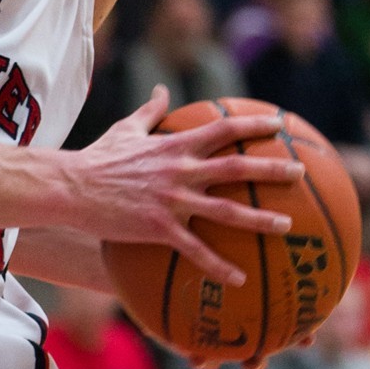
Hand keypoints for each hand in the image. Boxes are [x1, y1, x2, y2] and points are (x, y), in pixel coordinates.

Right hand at [69, 86, 304, 286]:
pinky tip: (239, 278)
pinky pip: (196, 250)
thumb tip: (162, 90)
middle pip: (237, 168)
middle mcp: (181, 171)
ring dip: (260, 220)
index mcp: (175, 147)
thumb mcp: (126, 129)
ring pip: (227, 211)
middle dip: (272, 169)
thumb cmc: (97, 159)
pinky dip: (219, 265)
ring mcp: (172, 201)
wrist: (69, 187)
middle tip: (299, 171)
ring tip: (286, 226)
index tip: (278, 125)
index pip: (223, 130)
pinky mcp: (159, 228)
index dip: (253, 127)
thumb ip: (150, 111)